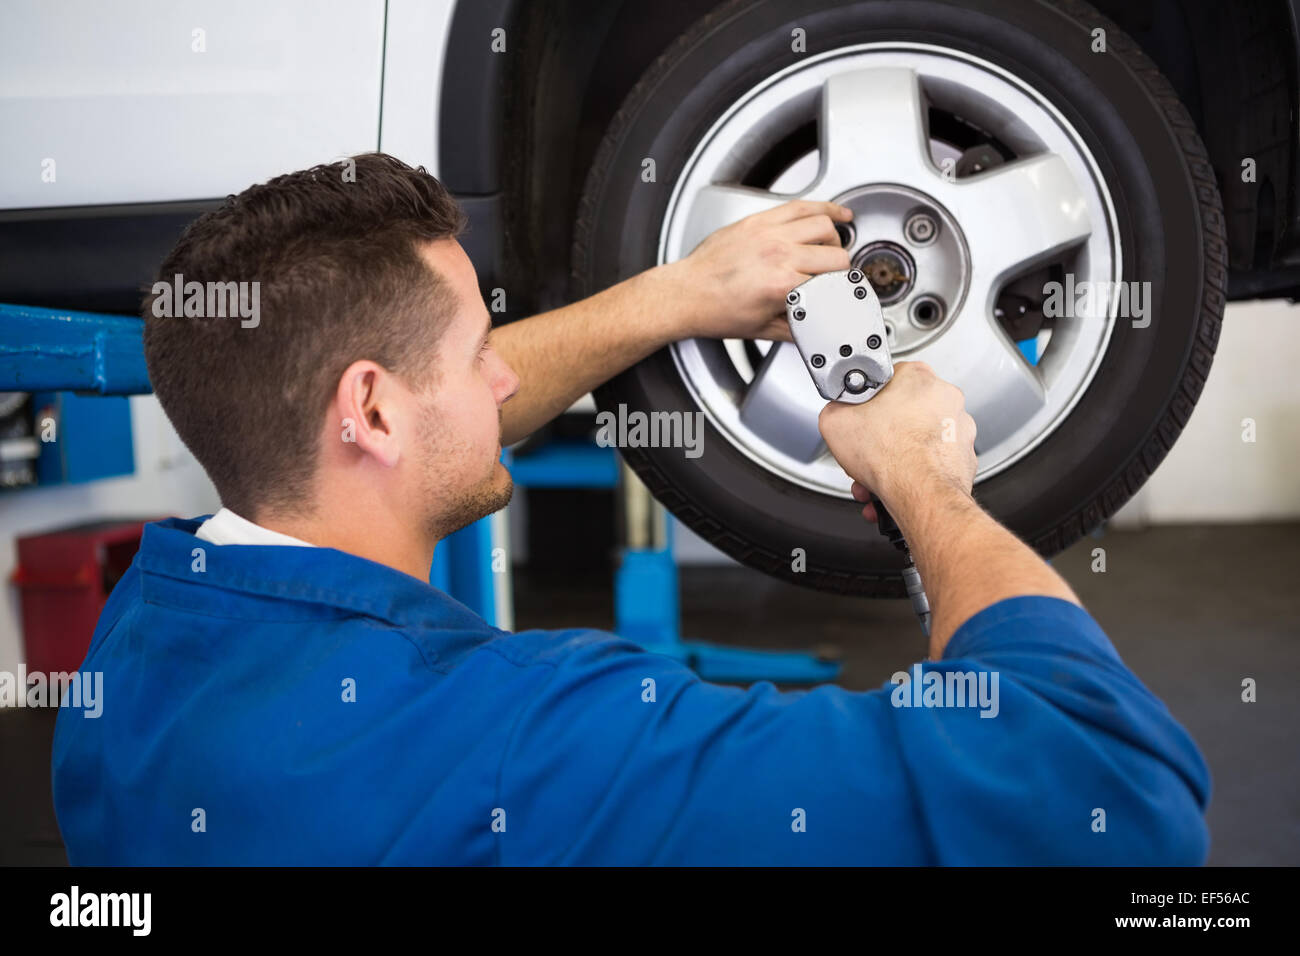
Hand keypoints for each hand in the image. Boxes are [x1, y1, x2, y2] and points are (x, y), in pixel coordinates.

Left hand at [667, 200, 853, 340]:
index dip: (841, 292)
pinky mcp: (759, 221)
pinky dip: (825, 209)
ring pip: (823, 226)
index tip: (842, 296)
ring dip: (835, 240)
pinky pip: (801, 207)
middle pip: (835, 255)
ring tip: (833, 251)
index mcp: (782, 284)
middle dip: (841, 270)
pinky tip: (838, 215)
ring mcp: (769, 233)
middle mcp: (778, 255)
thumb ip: (798, 329)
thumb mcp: (763, 330)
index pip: (832, 283)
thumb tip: (821, 328)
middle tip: (835, 278)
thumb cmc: (716, 311)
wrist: (687, 295)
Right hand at [817, 361, 976, 518]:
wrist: (920, 494)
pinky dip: (912, 475)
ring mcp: (958, 429)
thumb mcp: (835, 422)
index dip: (866, 402)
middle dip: (879, 437)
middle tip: (866, 451)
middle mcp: (945, 399)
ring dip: (892, 460)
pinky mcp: (963, 458)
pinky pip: (930, 463)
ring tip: (875, 476)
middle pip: (902, 414)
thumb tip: (838, 412)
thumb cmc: (891, 456)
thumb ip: (836, 408)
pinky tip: (893, 486)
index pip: (886, 380)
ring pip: (916, 442)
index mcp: (918, 378)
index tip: (859, 416)